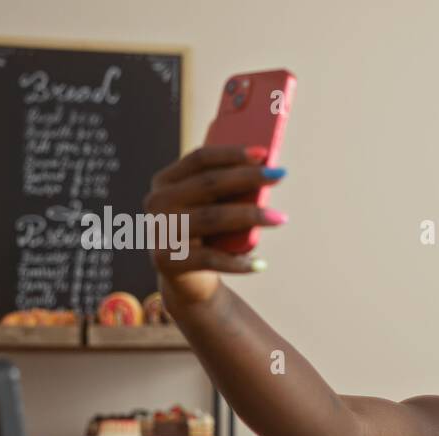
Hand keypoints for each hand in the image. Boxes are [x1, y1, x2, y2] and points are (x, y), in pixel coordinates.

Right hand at [143, 145, 286, 303]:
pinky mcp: (167, 260)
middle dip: (248, 177)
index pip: (199, 159)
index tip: (264, 152)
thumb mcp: (214, 208)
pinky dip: (238, 263)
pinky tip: (261, 264)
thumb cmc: (208, 235)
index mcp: (166, 181)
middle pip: (209, 184)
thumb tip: (268, 170)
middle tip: (280, 175)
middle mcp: (158, 202)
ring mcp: (160, 231)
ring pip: (212, 218)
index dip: (232, 153)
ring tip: (281, 218)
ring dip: (250, 216)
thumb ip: (228, 190)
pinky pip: (210, 259)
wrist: (187, 280)